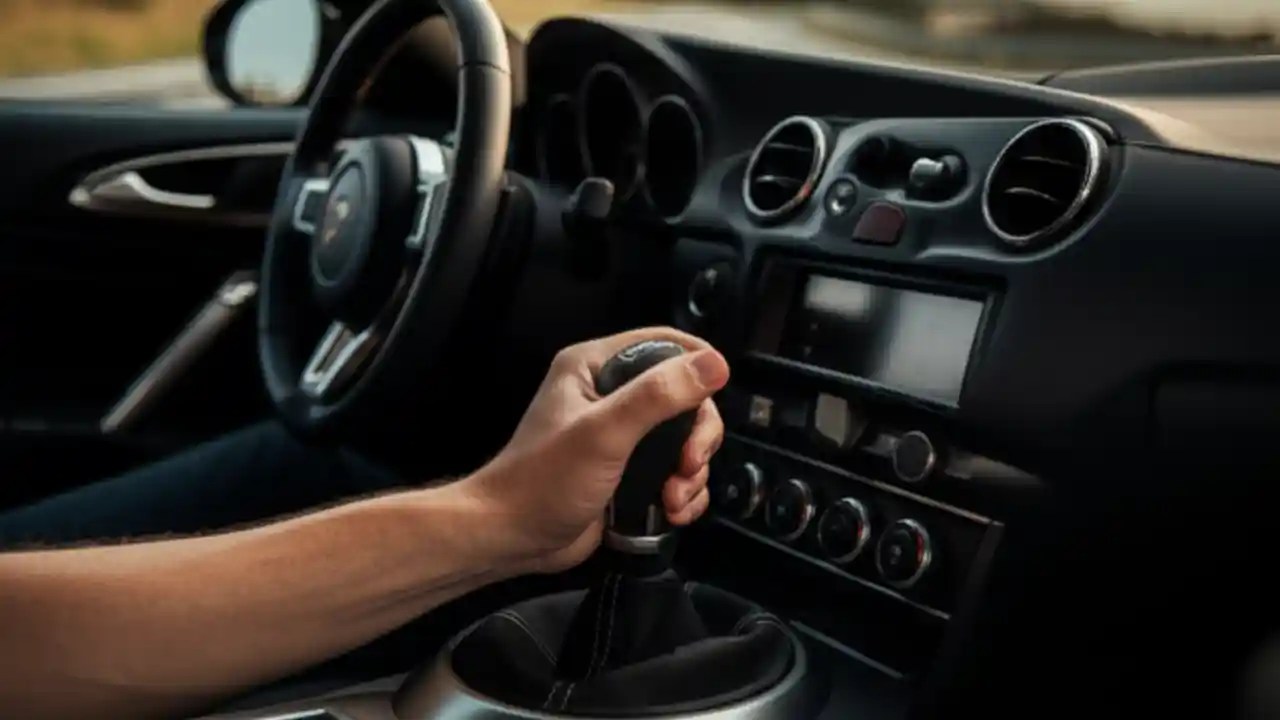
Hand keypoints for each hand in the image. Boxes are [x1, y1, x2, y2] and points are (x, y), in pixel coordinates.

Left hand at [464, 327, 729, 574]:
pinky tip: (673, 512)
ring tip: (674, 499)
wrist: (512, 539)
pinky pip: (676, 473)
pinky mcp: (630, 474)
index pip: (663, 343)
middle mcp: (610, 395)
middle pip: (685, 398)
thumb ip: (658, 395)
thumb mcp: (604, 432)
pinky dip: (684, 494)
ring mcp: (622, 437)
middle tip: (688, 464)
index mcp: (595, 368)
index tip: (718, 389)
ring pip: (685, 441)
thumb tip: (715, 363)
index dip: (697, 361)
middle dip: (697, 435)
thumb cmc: (545, 480)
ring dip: (692, 473)